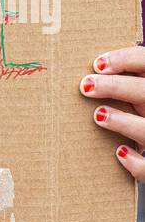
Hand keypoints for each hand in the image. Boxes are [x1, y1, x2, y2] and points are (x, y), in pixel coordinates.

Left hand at [81, 47, 144, 178]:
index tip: (97, 65)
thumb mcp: (133, 93)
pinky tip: (120, 153)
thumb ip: (124, 80)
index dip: (125, 59)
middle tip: (86, 86)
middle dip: (116, 87)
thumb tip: (87, 70)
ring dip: (123, 121)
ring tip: (98, 115)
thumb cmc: (136, 110)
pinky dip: (136, 162)